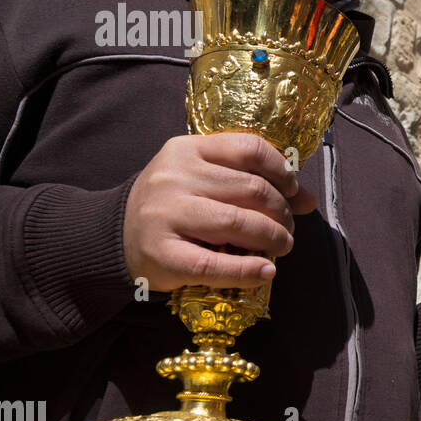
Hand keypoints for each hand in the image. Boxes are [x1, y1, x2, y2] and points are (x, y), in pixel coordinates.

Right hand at [124, 133, 316, 290]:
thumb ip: (251, 180)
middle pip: (252, 190)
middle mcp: (175, 177)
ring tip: (281, 246)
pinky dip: (250, 271)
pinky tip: (265, 271)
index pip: (250, 149)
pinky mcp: (163, 255)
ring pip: (239, 223)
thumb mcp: (204, 180)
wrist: (113, 237)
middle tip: (288, 228)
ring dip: (273, 238)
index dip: (282, 171)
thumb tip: (308, 200)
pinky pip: (217, 265)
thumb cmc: (171, 204)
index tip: (292, 191)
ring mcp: (166, 215)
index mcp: (187, 149)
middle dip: (282, 212)